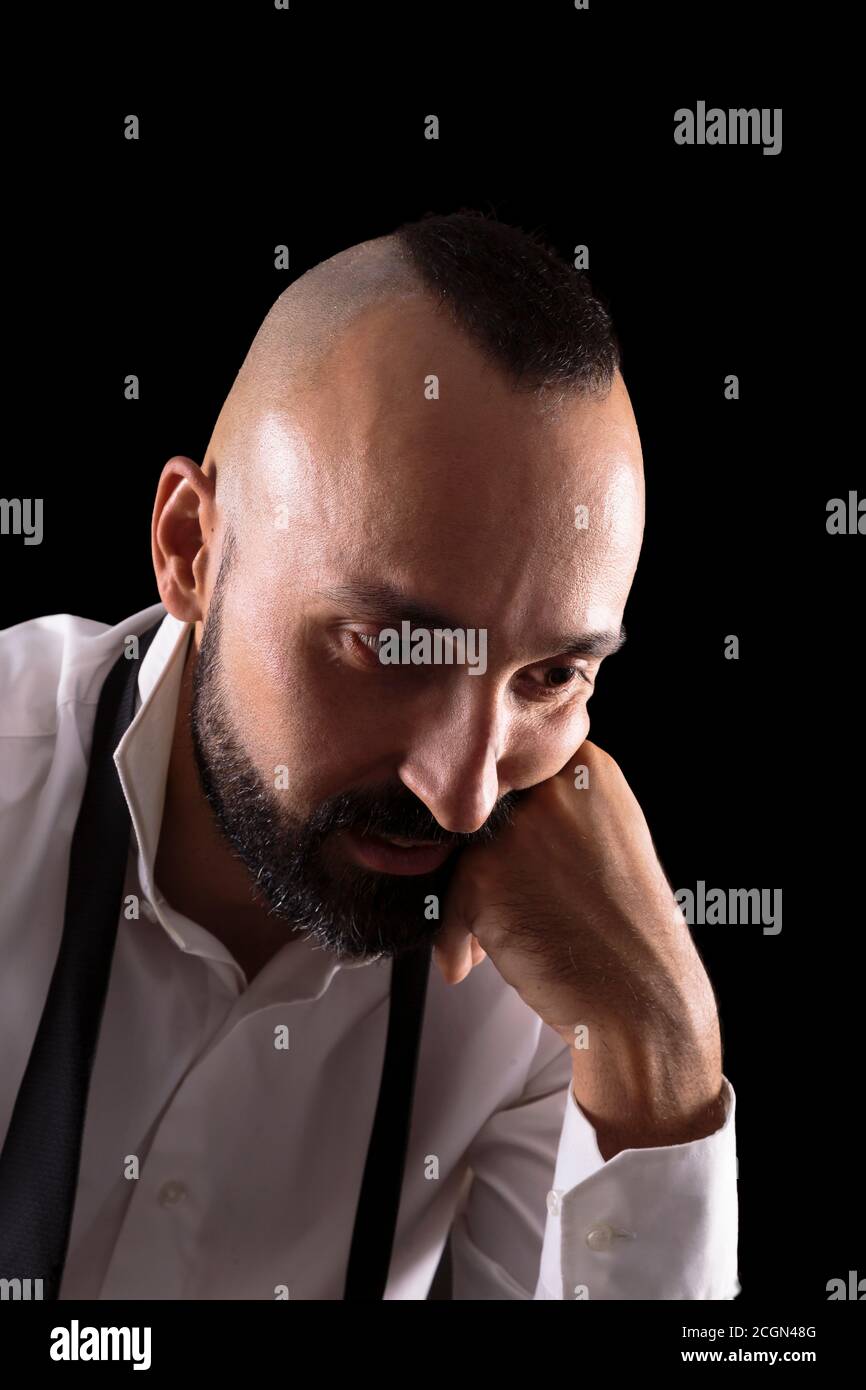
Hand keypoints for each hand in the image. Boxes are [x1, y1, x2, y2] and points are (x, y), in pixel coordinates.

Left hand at [433, 739, 726, 1156]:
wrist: (643, 999)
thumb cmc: (628, 934)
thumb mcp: (606, 838)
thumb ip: (552, 811)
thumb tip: (480, 815)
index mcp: (586, 766)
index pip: (511, 778)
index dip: (508, 828)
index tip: (522, 867)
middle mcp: (550, 786)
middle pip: (480, 816)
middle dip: (486, 866)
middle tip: (517, 909)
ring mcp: (516, 828)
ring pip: (458, 859)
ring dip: (468, 904)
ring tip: (509, 940)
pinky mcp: (482, 873)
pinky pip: (444, 904)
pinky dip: (456, 942)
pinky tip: (484, 961)